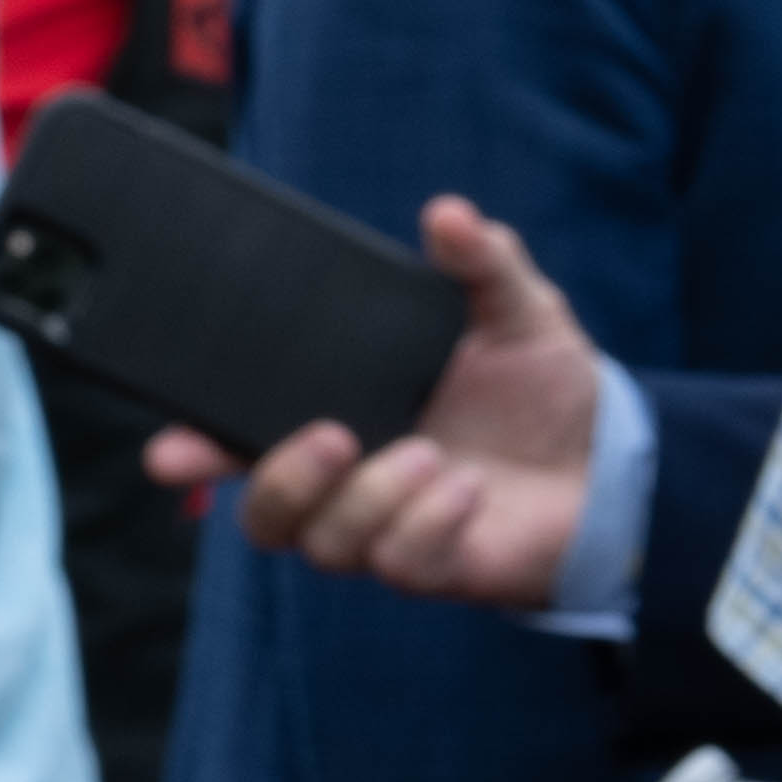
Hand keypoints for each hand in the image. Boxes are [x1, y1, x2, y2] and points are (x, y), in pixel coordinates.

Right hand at [145, 195, 604, 609]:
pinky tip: (469, 490)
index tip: (172, 452)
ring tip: (435, 457)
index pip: (239, 439)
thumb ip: (480, 262)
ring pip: (323, 542)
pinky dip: (427, 522)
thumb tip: (449, 212)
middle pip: (261, 515)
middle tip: (333, 436)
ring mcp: (383, 532)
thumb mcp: (514, 312)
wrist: (610, 464)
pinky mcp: (429, 569)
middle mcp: (346, 485)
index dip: (193, 449)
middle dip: (279, 481)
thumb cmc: (541, 390)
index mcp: (337, 417)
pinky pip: (396, 563)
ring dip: (373, 496)